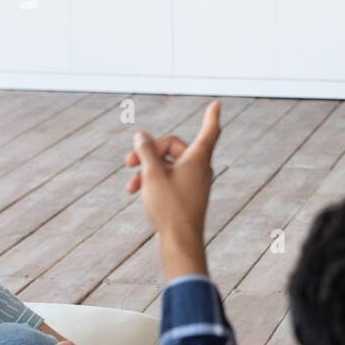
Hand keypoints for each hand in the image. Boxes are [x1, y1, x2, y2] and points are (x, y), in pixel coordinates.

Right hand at [124, 102, 220, 244]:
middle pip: (174, 147)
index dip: (211, 116)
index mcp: (198, 158)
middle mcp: (199, 168)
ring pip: (168, 165)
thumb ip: (145, 151)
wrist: (180, 241)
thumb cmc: (169, 206)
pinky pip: (169, 179)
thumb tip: (142, 136)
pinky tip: (136, 191)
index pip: (209, 131)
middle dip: (149, 151)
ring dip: (147, 170)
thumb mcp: (152, 174)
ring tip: (130, 185)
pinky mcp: (187, 195)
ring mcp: (194, 182)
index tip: (217, 103)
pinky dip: (153, 180)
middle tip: (127, 161)